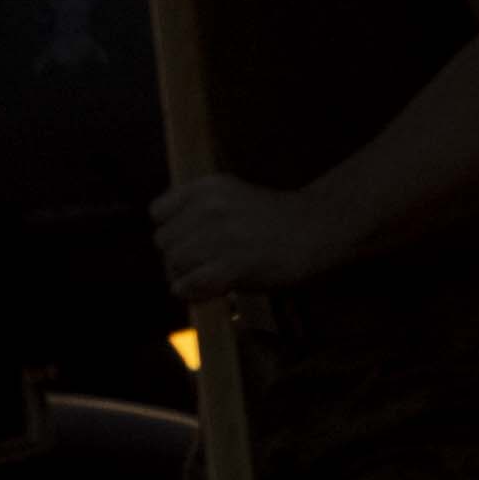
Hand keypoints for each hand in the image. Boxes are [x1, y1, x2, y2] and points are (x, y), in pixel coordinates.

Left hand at [150, 169, 331, 311]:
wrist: (320, 229)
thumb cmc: (278, 218)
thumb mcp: (233, 197)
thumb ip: (200, 210)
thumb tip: (172, 242)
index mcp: (207, 187)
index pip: (158, 213)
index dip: (172, 230)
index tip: (191, 240)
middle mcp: (207, 208)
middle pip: (163, 242)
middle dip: (179, 256)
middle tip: (204, 264)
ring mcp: (218, 237)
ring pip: (173, 265)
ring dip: (187, 276)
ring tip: (212, 277)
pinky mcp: (230, 265)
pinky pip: (188, 285)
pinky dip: (195, 292)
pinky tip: (215, 289)